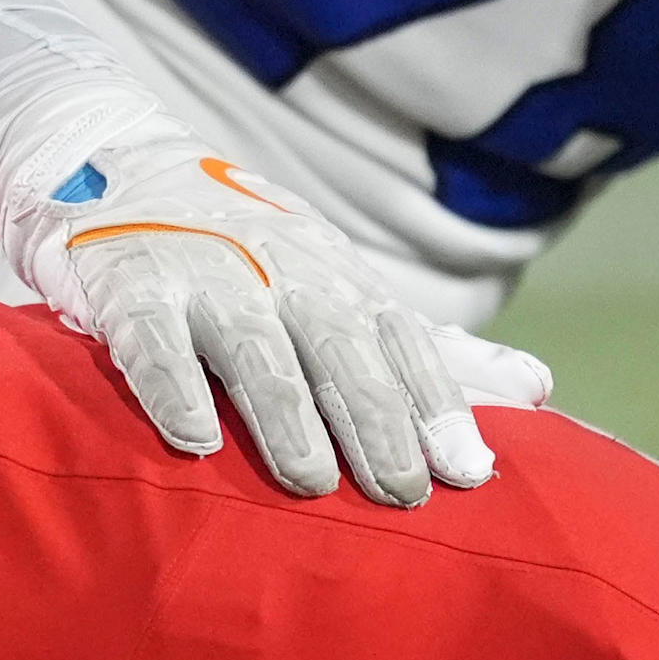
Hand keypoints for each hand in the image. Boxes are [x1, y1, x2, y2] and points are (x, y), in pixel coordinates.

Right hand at [4, 135, 548, 504]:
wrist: (119, 165)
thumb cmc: (250, 250)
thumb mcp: (344, 286)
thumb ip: (434, 348)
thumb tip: (539, 391)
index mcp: (339, 280)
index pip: (402, 342)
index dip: (437, 404)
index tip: (472, 470)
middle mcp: (282, 274)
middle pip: (340, 350)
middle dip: (378, 421)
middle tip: (405, 494)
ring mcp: (206, 279)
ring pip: (256, 351)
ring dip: (285, 417)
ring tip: (312, 483)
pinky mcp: (131, 289)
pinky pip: (153, 344)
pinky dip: (174, 390)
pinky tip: (194, 442)